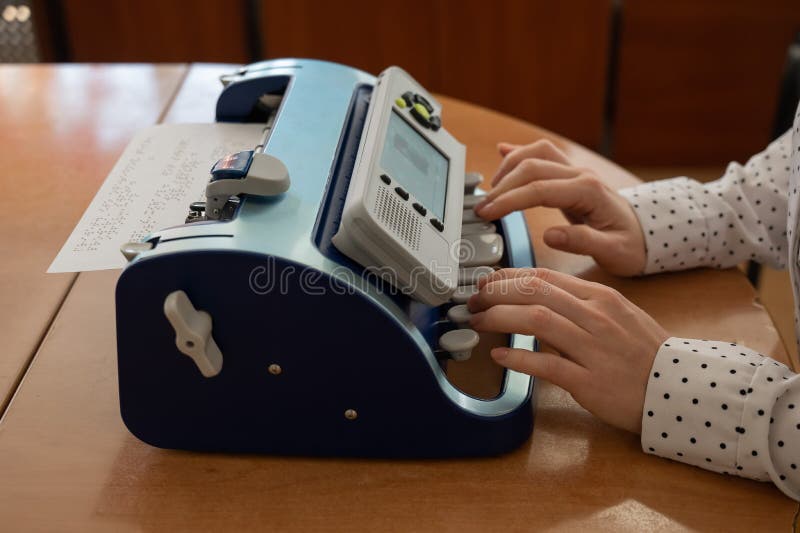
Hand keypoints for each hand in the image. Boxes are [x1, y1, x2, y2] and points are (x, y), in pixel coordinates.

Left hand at [468, 267, 668, 433]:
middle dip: (496, 293)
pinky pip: (548, 365)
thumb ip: (578, 305)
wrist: (681, 388)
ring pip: (536, 320)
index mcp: (600, 298)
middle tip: (473, 300)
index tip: (487, 282)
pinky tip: (499, 356)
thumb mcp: (616, 315)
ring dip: (499, 318)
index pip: (544, 277)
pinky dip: (519, 359)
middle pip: (534, 292)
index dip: (508, 277)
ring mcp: (593, 348)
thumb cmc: (644, 353)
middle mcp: (595, 317)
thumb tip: (537, 300)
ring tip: (479, 321)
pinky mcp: (590, 382)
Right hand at [474, 140, 646, 275]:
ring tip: (491, 191)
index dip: (510, 200)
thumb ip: (583, 243)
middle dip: (502, 186)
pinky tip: (502, 152)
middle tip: (482, 208)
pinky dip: (520, 153)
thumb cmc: (631, 244)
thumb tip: (549, 235)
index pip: (539, 189)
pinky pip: (543, 154)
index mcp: (589, 192)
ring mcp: (575, 171)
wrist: (647, 234)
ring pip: (535, 154)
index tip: (488, 213)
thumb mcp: (613, 252)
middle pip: (532, 167)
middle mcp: (580, 175)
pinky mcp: (570, 174)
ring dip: (508, 167)